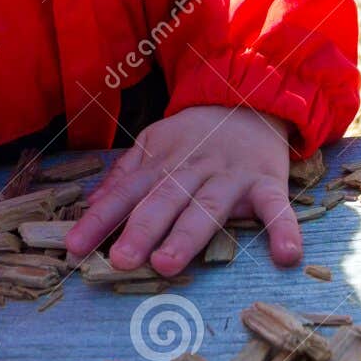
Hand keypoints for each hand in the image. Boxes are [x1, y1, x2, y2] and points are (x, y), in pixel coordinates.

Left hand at [63, 105, 303, 276]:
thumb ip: (125, 174)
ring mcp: (230, 176)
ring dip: (187, 235)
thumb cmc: (196, 133)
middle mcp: (192, 170)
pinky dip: (284, 229)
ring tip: (166, 264)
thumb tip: (91, 203)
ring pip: (207, 207)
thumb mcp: (154, 142)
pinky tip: (286, 255)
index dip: (99, 219)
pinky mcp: (267, 182)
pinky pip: (277, 207)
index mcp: (162, 163)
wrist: (250, 96)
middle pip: (163, 201)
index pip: (125, 193)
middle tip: (120, 260)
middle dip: (140, 230)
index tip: (74, 247)